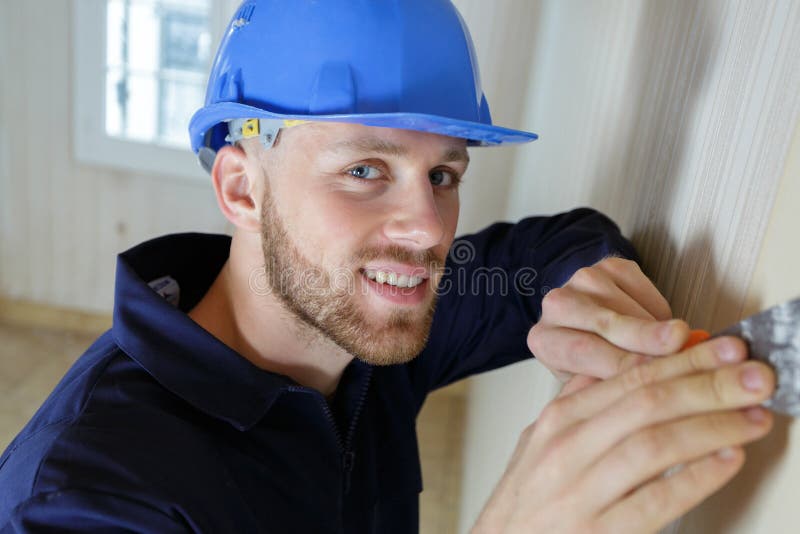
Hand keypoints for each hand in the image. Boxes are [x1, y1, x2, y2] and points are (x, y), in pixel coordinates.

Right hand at [471, 337, 774, 533]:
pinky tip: (725, 461)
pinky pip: (654, 501)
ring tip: (752, 417)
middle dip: (709, 385)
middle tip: (754, 376)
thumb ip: (580, 403)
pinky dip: (695, 478)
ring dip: (713, 426)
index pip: (631, 378)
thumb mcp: (540, 438)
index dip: (685, 361)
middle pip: (648, 404)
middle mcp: (567, 448)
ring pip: (654, 445)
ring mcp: (580, 490)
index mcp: (559, 419)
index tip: (725, 349)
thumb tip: (625, 368)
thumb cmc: (524, 499)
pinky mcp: (596, 532)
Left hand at [528, 257, 689, 380]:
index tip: (649, 372)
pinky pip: (645, 289)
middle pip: (606, 322)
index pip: (582, 351)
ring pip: (629, 306)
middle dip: (645, 335)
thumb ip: (609, 382)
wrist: (583, 320)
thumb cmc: (587, 360)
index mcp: (544, 341)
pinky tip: (658, 326)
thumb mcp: (589, 382)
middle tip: (679, 343)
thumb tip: (645, 383)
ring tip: (673, 349)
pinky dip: (660, 311)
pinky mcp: (611, 265)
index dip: (619, 362)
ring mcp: (583, 280)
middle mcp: (557, 305)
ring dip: (658, 329)